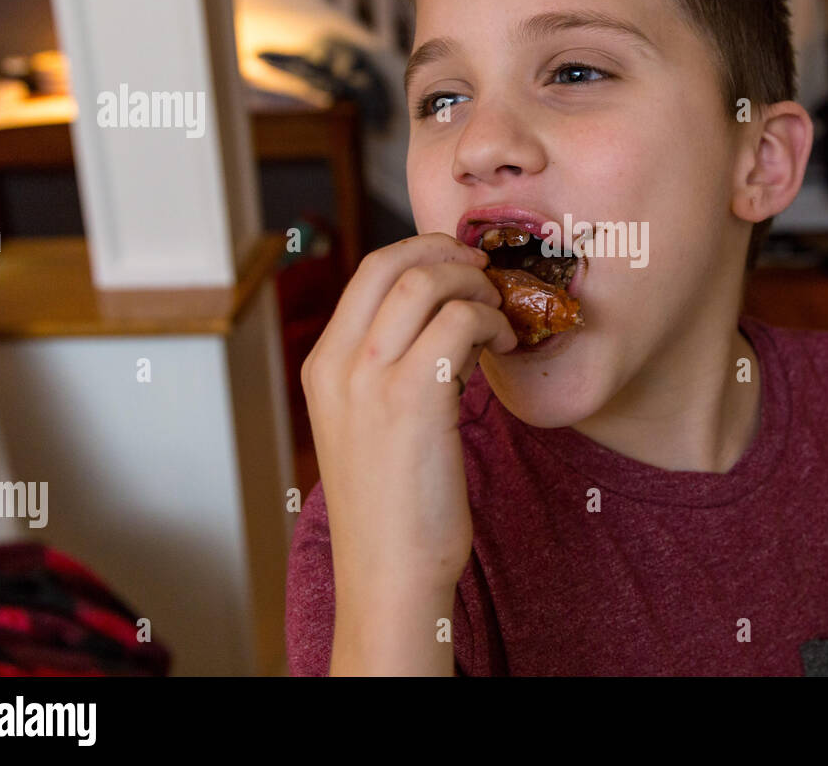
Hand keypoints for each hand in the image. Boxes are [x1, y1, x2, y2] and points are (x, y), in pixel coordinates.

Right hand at [301, 233, 516, 600]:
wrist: (388, 574)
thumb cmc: (392, 507)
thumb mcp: (366, 426)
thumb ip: (386, 370)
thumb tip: (440, 320)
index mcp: (322, 367)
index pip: (367, 272)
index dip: (421, 253)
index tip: (459, 264)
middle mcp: (337, 365)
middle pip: (392, 262)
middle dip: (448, 252)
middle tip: (485, 273)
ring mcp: (370, 380)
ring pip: (428, 284)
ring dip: (477, 288)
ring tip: (500, 317)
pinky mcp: (413, 399)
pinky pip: (459, 324)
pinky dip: (491, 322)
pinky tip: (505, 345)